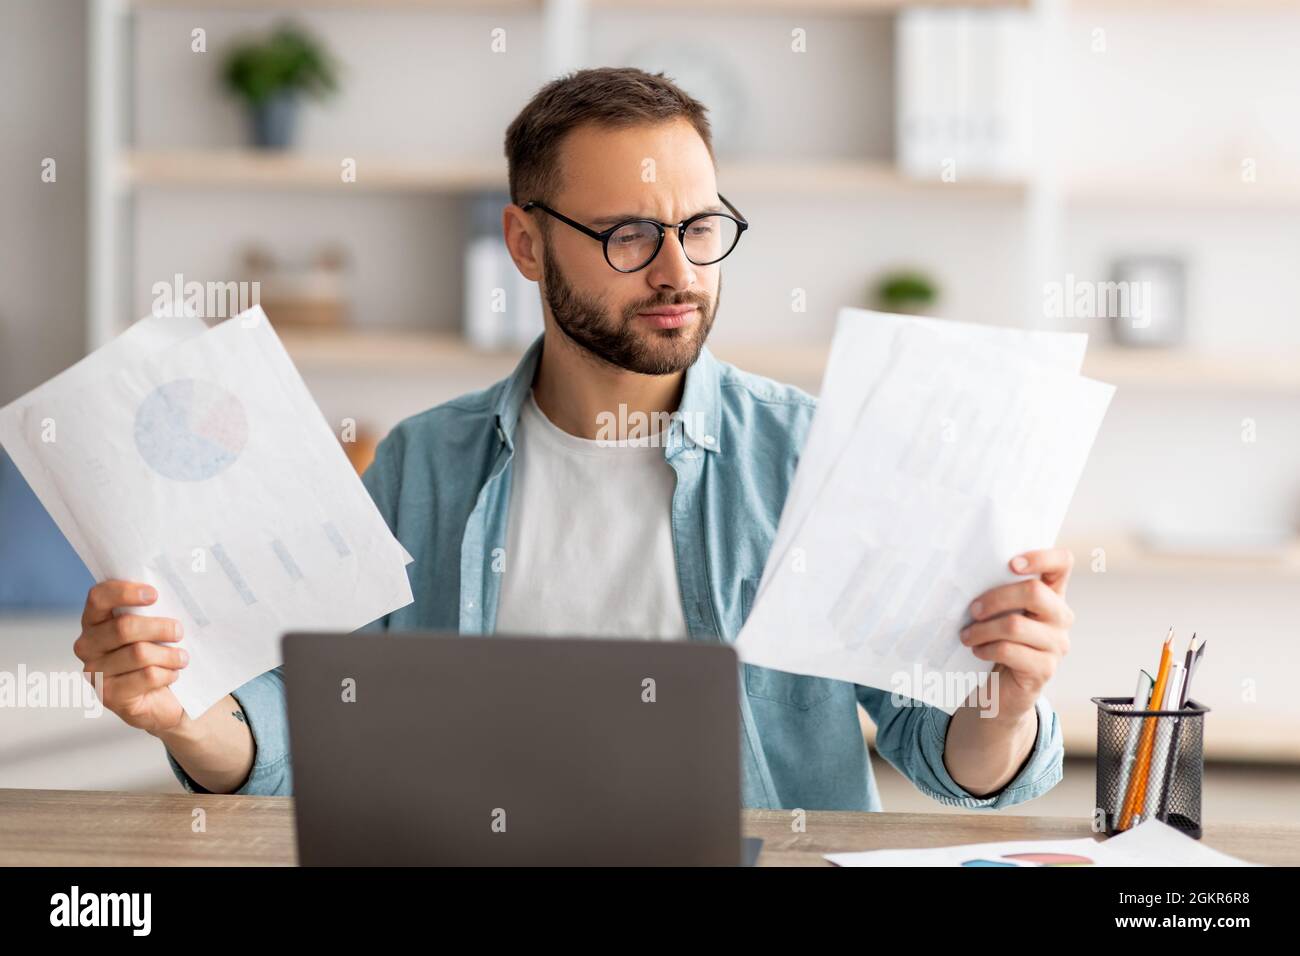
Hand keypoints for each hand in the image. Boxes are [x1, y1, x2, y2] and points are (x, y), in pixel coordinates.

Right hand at [73, 580, 188, 735]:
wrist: (163, 699)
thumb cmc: (157, 654)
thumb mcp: (153, 628)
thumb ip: (152, 610)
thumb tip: (173, 593)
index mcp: (94, 621)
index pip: (99, 597)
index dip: (125, 592)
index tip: (154, 594)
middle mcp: (87, 645)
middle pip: (123, 627)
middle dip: (159, 627)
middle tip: (179, 631)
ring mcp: (95, 672)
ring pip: (139, 653)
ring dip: (169, 654)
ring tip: (182, 657)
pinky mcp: (109, 695)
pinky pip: (147, 676)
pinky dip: (168, 674)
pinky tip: (172, 674)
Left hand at [959, 548, 1074, 718]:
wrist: (1003, 687)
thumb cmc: (999, 640)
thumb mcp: (1002, 612)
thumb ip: (999, 591)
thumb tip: (965, 574)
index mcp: (1052, 594)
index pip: (1062, 563)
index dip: (1041, 557)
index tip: (1011, 563)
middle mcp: (1061, 617)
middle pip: (1034, 592)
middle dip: (995, 598)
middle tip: (972, 610)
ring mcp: (1057, 644)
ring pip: (1015, 625)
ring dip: (982, 629)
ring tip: (967, 635)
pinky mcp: (1044, 669)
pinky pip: (1009, 651)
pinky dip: (986, 649)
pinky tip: (977, 651)